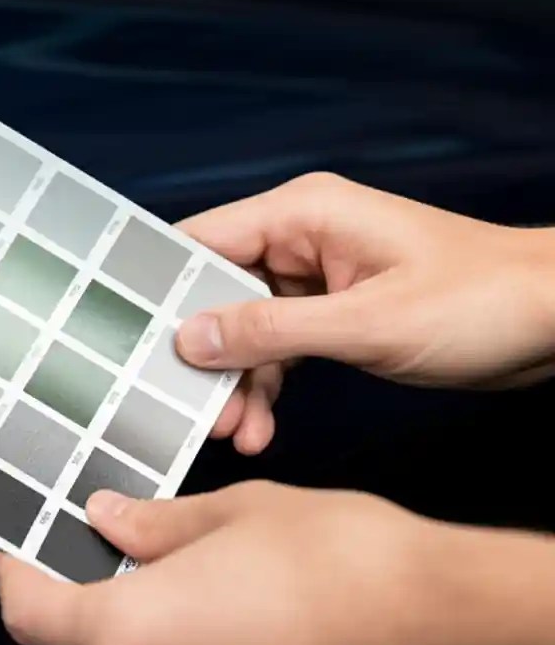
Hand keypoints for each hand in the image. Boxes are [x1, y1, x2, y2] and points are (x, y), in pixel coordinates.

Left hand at [0, 482, 554, 644]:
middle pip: (81, 642)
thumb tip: (110, 518)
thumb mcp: (231, 514)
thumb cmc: (342, 565)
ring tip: (171, 567)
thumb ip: (154, 523)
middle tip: (108, 539)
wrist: (436, 626)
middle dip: (86, 591)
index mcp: (130, 632)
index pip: (29, 614)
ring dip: (137, 621)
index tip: (17, 547)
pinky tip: (216, 607)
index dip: (15, 575)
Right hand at [173, 172, 554, 453]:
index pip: (201, 242)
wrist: (554, 319)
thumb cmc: (480, 301)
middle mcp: (302, 237)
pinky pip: (279, 345)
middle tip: (193, 406)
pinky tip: (262, 424)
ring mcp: (318, 275)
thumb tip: (190, 336)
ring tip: (234, 430)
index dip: (161, 291)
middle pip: (217, 291)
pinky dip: (269, 384)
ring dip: (237, 380)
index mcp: (303, 215)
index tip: (133, 340)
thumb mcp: (365, 325)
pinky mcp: (334, 309)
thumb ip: (271, 332)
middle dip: (204, 354)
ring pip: (246, 327)